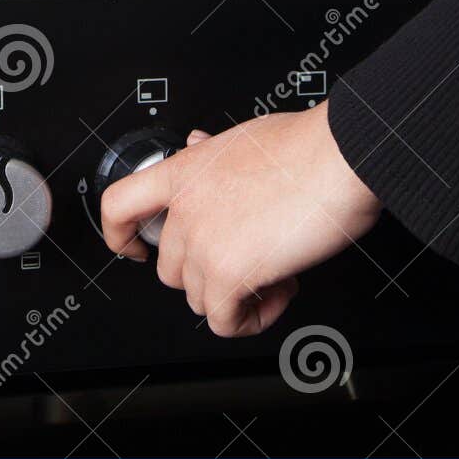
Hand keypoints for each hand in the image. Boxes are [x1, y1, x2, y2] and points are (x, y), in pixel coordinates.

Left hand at [99, 102, 380, 336]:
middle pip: (170, 267)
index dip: (121, 236)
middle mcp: (186, 207)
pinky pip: (222, 321)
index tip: (134, 249)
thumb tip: (197, 143)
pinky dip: (251, 319)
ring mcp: (202, 242)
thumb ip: (212, 150)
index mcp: (185, 171)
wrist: (339, 156)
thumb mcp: (243, 137)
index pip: (119, 207)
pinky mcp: (227, 273)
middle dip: (211, 271)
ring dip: (237, 294)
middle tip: (252, 257)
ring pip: (198, 297)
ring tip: (277, 270)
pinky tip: (278, 292)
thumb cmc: (308, 146)